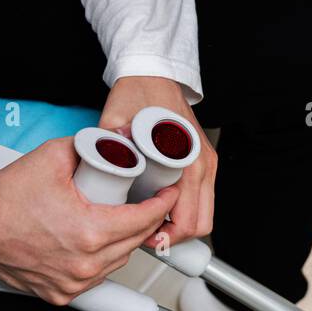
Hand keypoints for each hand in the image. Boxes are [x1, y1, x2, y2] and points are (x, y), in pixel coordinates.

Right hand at [0, 137, 177, 304]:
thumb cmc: (6, 199)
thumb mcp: (52, 158)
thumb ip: (90, 147)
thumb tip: (115, 142)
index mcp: (89, 231)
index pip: (144, 220)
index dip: (162, 205)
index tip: (167, 195)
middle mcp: (85, 263)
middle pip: (135, 242)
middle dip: (144, 222)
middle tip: (142, 202)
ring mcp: (74, 282)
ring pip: (118, 262)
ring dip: (122, 243)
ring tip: (112, 221)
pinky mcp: (62, 294)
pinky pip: (95, 278)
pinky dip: (99, 262)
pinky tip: (92, 244)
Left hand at [99, 75, 216, 247]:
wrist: (154, 73)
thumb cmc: (140, 92)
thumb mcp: (116, 120)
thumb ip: (110, 145)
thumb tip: (104, 167)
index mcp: (187, 160)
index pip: (187, 219)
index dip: (165, 236)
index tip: (144, 237)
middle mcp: (202, 165)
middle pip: (200, 223)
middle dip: (175, 237)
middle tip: (148, 235)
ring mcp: (206, 164)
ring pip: (205, 215)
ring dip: (182, 225)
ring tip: (155, 225)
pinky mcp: (204, 163)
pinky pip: (203, 200)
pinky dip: (187, 211)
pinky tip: (164, 209)